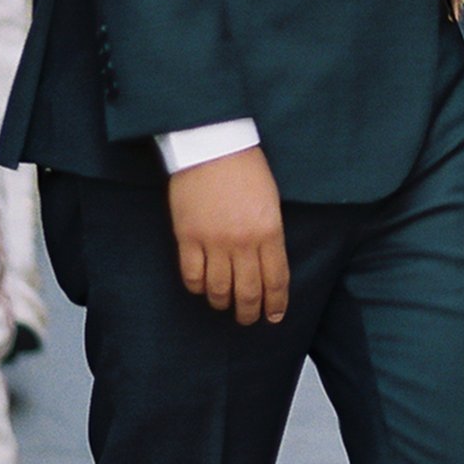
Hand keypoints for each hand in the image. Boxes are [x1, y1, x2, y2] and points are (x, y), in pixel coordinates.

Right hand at [169, 148, 289, 325]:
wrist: (213, 145)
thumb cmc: (247, 168)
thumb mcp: (271, 201)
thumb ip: (270, 234)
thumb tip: (266, 265)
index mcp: (270, 231)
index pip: (276, 280)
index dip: (275, 304)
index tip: (274, 316)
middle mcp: (243, 242)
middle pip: (248, 292)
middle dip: (249, 312)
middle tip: (248, 319)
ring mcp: (213, 241)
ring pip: (219, 289)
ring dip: (222, 304)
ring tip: (224, 306)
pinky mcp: (187, 237)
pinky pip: (191, 275)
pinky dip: (197, 288)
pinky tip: (201, 288)